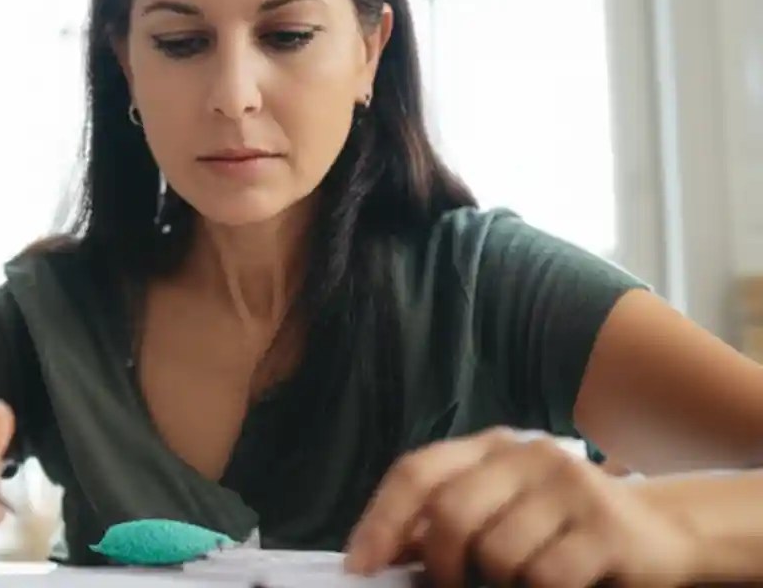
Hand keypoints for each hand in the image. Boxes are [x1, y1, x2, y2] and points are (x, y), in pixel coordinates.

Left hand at [344, 427, 699, 587]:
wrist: (662, 531)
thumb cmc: (560, 528)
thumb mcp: (501, 509)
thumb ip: (444, 521)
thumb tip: (379, 553)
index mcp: (489, 446)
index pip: (417, 472)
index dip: (380, 520)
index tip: (358, 567)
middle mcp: (527, 454)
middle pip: (449, 513)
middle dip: (438, 563)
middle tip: (447, 586)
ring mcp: (570, 486)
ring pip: (496, 552)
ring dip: (497, 583)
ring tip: (520, 579)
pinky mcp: (607, 528)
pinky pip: (544, 577)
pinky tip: (554, 585)